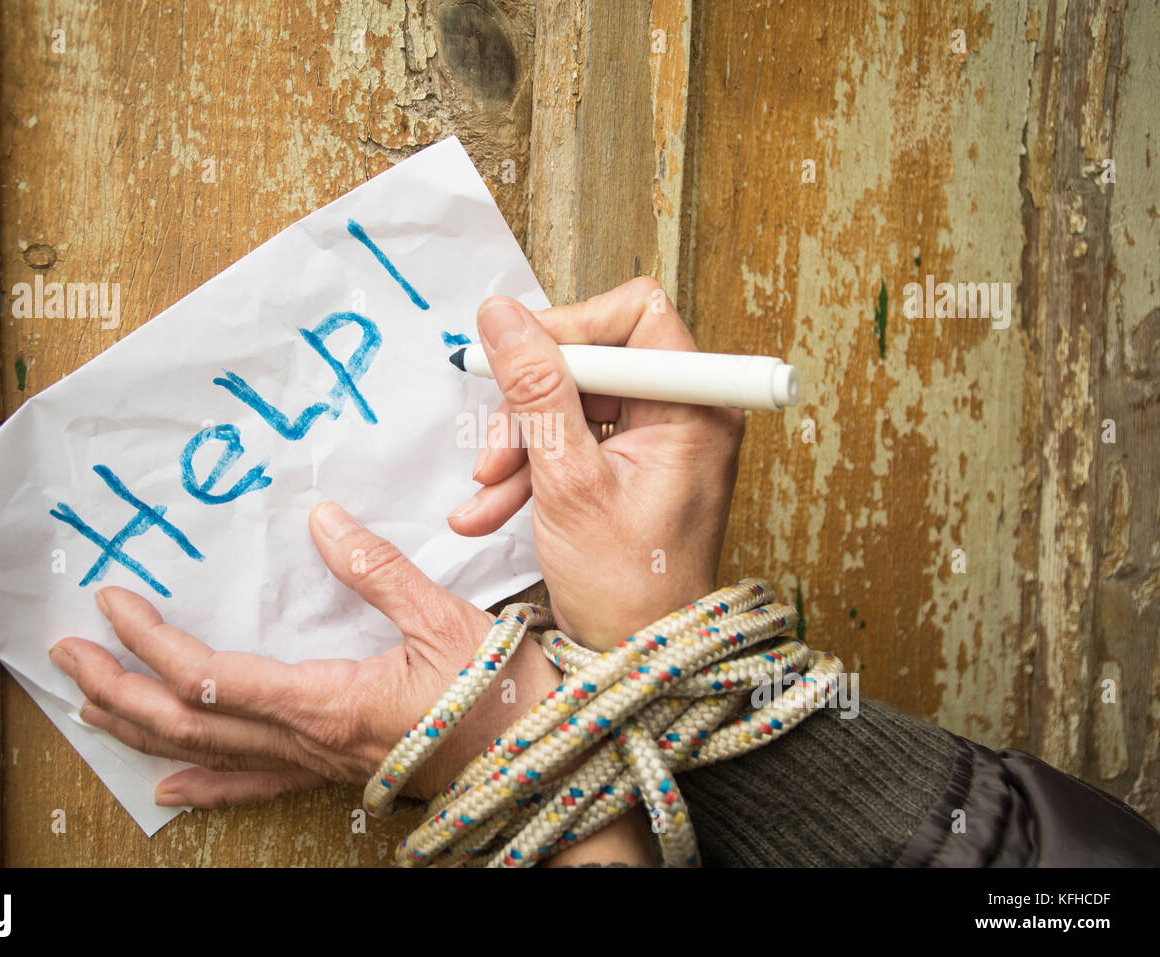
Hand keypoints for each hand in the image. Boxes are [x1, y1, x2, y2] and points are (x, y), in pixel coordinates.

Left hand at [48, 502, 560, 808]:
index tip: (113, 604)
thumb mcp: (445, 619)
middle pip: (184, 723)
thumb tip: (322, 519)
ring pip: (206, 756)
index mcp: (326, 703)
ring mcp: (313, 765)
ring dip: (139, 727)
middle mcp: (305, 744)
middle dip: (117, 689)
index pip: (209, 676)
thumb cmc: (498, 697)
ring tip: (88, 701)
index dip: (151, 642)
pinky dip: (202, 785)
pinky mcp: (329, 772)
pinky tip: (166, 785)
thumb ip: (377, 570)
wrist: (533, 764)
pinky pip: (253, 786)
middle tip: (65, 655)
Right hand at [446, 278, 745, 648]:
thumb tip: (503, 315)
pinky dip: (532, 468)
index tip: (517, 363)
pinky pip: (574, 438)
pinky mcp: (633, 465)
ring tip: (488, 495)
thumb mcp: (568, 481)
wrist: (633, 657)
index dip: (568, 330)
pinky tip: (493, 508)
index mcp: (693, 406)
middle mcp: (684, 413)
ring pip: (572, 402)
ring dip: (520, 445)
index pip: (634, 315)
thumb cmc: (626, 587)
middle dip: (531, 407)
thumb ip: (536, 390)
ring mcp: (659, 440)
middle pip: (593, 361)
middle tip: (494, 453)